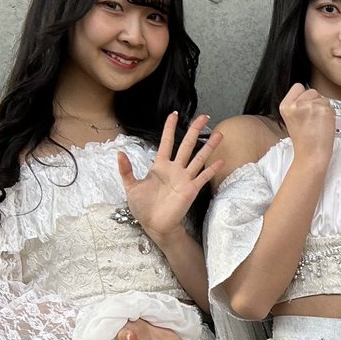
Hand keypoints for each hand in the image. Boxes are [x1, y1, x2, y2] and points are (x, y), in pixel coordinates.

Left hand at [118, 113, 222, 246]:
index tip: (174, 114)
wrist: (154, 224)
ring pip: (199, 158)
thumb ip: (126, 169)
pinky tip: (221, 160)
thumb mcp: (130, 186)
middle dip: (195, 130)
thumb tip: (119, 153)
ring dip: (209, 146)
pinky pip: (203, 176)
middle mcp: (175, 169)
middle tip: (204, 116)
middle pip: (187, 145)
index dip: (170, 128)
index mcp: (160, 166)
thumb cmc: (143, 206)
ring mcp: (185, 178)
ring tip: (219, 134)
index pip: (166, 142)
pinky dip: (212, 169)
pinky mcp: (191, 189)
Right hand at [280, 83, 336, 161]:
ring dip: (323, 108)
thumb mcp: (292, 119)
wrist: (311, 155)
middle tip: (313, 119)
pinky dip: (331, 114)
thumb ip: (297, 105)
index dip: (304, 96)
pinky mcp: (323, 110)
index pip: (298, 87)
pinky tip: (324, 125)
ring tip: (318, 123)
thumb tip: (309, 95)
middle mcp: (296, 104)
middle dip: (315, 102)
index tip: (305, 108)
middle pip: (312, 91)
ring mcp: (310, 106)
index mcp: (285, 105)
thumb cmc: (304, 141)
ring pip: (322, 98)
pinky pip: (331, 106)